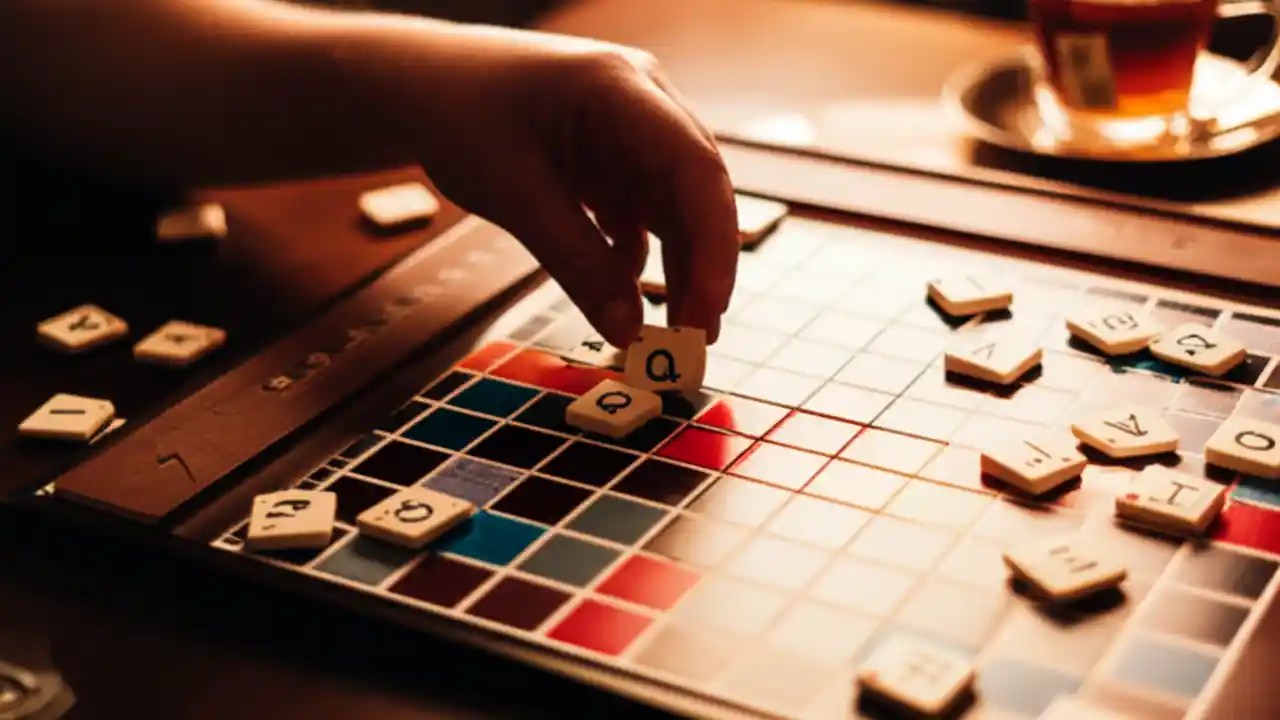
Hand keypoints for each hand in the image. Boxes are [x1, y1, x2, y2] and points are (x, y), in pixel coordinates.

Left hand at [342, 24, 738, 346]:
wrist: (420, 86)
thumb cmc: (458, 112)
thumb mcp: (514, 194)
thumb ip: (575, 263)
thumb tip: (627, 331)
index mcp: (621, 88)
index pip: (695, 167)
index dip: (714, 242)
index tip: (708, 309)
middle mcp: (642, 104)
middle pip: (695, 191)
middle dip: (703, 265)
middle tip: (696, 337)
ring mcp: (631, 132)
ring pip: (675, 208)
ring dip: (677, 267)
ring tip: (671, 330)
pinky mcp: (614, 160)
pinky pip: (643, 213)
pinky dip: (637, 255)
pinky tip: (621, 289)